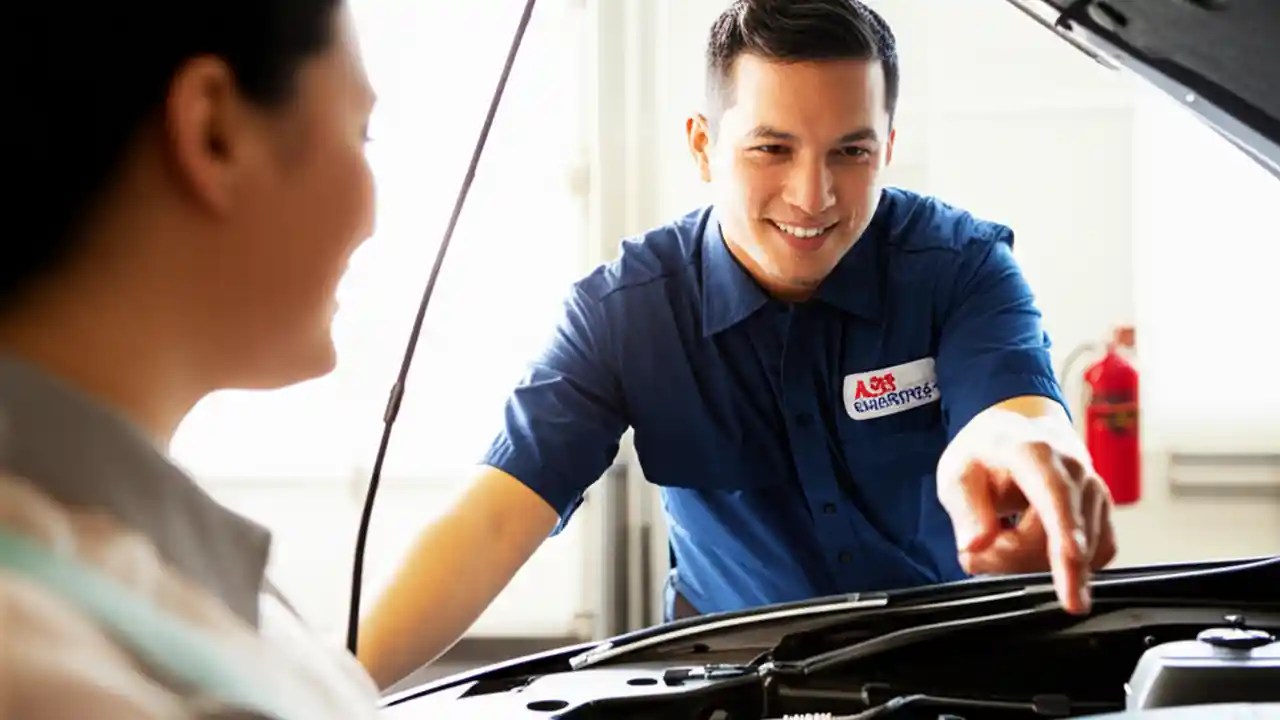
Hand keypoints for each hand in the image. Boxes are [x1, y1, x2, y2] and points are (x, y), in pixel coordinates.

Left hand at [936, 405, 1117, 613]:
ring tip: (1000, 542)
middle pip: (1056, 537)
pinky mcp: (1104, 516)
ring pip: (1078, 555)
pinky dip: (1059, 567)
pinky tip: (1029, 552)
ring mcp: (1094, 493)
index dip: (1066, 527)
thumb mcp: (956, 475)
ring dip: (1031, 565)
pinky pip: (1090, 559)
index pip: (1055, 492)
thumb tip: (975, 547)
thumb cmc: (984, 455)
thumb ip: (965, 511)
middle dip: (1011, 560)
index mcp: (1033, 452)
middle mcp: (1074, 470)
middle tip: (974, 555)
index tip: (1073, 557)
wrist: (1016, 435)